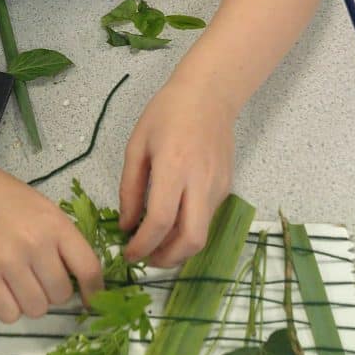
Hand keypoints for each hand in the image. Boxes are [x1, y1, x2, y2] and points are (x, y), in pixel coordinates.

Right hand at [0, 157, 103, 323]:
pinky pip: (9, 314)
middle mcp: (36, 244)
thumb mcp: (38, 204)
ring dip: (30, 302)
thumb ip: (57, 235)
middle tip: (38, 279)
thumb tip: (74, 272)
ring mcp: (9, 262)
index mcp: (54, 223)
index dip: (94, 290)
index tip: (90, 299)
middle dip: (52, 292)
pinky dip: (8, 308)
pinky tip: (1, 290)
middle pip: (61, 295)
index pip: (88, 268)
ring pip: (37, 309)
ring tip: (17, 283)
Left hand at [118, 76, 233, 266]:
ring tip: (156, 245)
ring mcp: (218, 186)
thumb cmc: (167, 113)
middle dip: (167, 259)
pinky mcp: (227, 187)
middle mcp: (201, 182)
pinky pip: (208, 219)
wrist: (209, 95)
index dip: (143, 245)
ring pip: (203, 234)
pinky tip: (173, 222)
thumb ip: (130, 188)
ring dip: (179, 249)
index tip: (128, 252)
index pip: (161, 221)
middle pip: (191, 240)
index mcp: (174, 168)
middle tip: (146, 259)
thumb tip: (127, 224)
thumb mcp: (137, 145)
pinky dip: (189, 230)